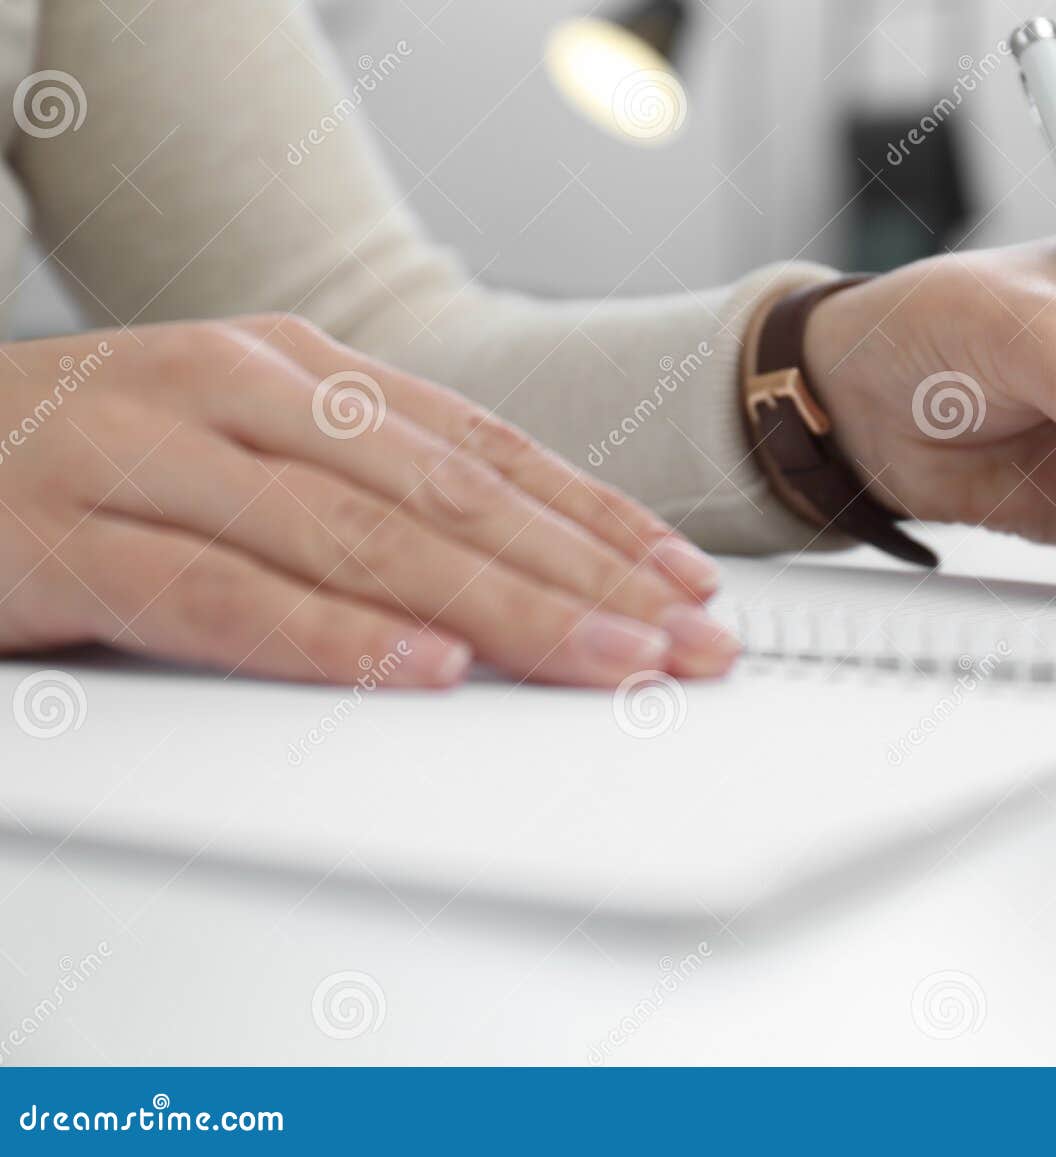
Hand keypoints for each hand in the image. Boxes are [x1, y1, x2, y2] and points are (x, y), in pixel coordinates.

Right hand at [0, 315, 736, 685]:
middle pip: (451, 495)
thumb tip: (519, 568)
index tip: (686, 581)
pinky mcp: (64, 532)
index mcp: (301, 369)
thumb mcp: (251, 448)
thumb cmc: (96, 457)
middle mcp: (241, 391)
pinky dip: (328, 635)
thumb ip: (368, 494)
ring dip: (501, 608)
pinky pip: (217, 592)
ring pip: (361, 539)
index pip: (487, 451)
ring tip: (603, 661)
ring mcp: (153, 451)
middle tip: (683, 640)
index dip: (599, 519)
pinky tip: (421, 668)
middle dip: (587, 576)